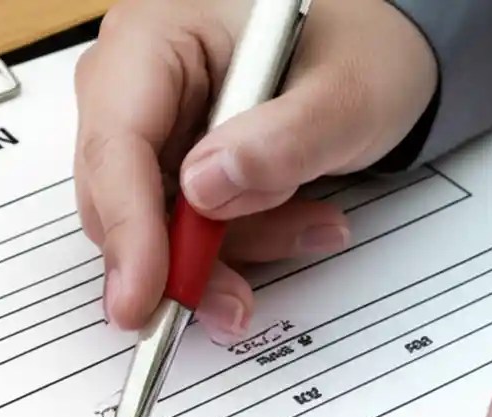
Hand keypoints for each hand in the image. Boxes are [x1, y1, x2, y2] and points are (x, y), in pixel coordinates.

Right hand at [73, 0, 436, 342]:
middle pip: (120, 193)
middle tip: (231, 305)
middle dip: (179, 257)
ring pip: (151, 223)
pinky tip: (294, 222)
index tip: (142, 296)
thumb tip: (206, 190)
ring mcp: (150, 125)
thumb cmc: (359, 47)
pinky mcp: (170, 161)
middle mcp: (134, 79)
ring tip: (309, 228)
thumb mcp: (346, 91)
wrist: (375, 54)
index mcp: (155, 37)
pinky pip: (182, 226)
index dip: (127, 227)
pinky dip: (237, 240)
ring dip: (226, 250)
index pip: (116, 142)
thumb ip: (284, 140)